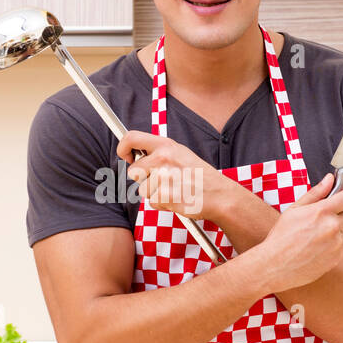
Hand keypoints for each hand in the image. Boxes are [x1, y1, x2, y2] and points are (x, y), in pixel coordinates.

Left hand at [117, 130, 233, 219]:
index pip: (131, 137)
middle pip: (133, 171)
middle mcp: (163, 158)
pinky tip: (177, 199)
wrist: (220, 195)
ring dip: (155, 194)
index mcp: (166, 145)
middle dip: (144, 180)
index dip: (122, 148)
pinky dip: (162, 204)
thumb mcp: (181, 154)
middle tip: (163, 182)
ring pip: (142, 190)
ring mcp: (164, 176)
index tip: (126, 157)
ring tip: (174, 190)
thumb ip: (159, 152)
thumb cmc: (200, 177)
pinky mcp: (165, 195)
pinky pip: (152, 202)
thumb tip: (135, 156)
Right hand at [253, 174, 342, 293]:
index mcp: (322, 211)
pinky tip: (313, 251)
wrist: (275, 265)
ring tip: (312, 240)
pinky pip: (339, 248)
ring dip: (332, 234)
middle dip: (336, 217)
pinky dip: (330, 248)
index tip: (341, 198)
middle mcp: (332, 227)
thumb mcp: (294, 210)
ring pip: (342, 233)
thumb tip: (330, 179)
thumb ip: (315, 193)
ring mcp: (336, 244)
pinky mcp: (336, 258)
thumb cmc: (281, 236)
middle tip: (318, 223)